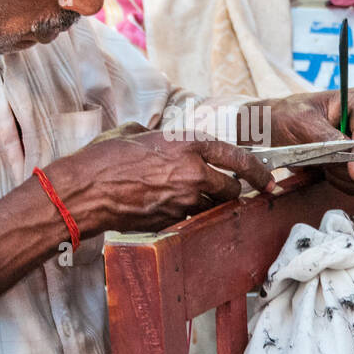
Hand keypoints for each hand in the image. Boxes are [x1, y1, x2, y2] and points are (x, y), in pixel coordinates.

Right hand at [44, 123, 275, 234]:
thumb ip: (159, 136)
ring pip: (213, 208)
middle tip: (225, 189)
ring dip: (209, 204)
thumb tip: (160, 138)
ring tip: (189, 197)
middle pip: (231, 189)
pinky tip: (167, 207)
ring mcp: (182, 200)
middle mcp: (192, 173)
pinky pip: (189, 219)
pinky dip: (186, 214)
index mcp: (187, 144)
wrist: (85, 190)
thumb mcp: (135, 133)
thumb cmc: (104, 158)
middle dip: (232, 191)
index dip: (258, 172)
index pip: (237, 158)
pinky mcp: (170, 221)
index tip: (268, 181)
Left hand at [265, 89, 353, 194]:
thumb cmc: (286, 116)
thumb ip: (328, 138)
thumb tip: (353, 157)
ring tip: (322, 164)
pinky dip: (339, 180)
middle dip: (349, 165)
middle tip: (327, 165)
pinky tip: (325, 170)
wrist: (271, 128)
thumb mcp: (304, 122)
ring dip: (342, 174)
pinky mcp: (353, 161)